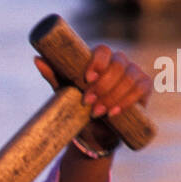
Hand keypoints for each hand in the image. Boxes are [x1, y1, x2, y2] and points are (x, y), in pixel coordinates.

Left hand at [34, 44, 151, 119]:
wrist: (94, 131)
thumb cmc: (77, 105)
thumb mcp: (64, 91)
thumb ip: (53, 75)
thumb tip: (36, 59)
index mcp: (100, 58)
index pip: (103, 50)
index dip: (97, 62)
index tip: (87, 78)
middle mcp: (118, 62)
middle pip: (117, 64)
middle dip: (103, 85)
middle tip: (88, 102)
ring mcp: (133, 73)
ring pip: (129, 78)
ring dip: (113, 96)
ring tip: (97, 112)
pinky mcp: (144, 88)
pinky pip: (141, 88)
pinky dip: (127, 101)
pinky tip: (115, 112)